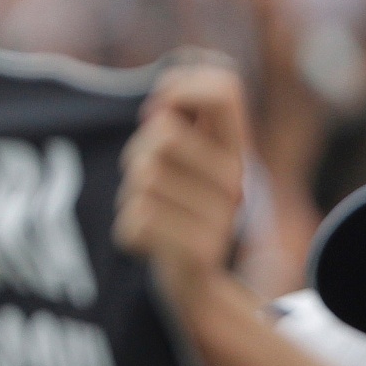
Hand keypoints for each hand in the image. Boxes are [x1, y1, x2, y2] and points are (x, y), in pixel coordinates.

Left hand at [114, 62, 247, 294]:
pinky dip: (128, 229)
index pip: (224, 91)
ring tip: (152, 212)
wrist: (192, 278)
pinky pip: (136, 217)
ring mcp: (221, 216)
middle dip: (137, 154)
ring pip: (143, 178)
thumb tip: (159, 106)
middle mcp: (236, 179)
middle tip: (149, 182)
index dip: (180, 88)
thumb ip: (173, 117)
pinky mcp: (199, 250)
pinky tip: (150, 240)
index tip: (159, 108)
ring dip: (130, 194)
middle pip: (162, 135)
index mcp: (235, 148)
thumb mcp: (179, 156)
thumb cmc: (174, 203)